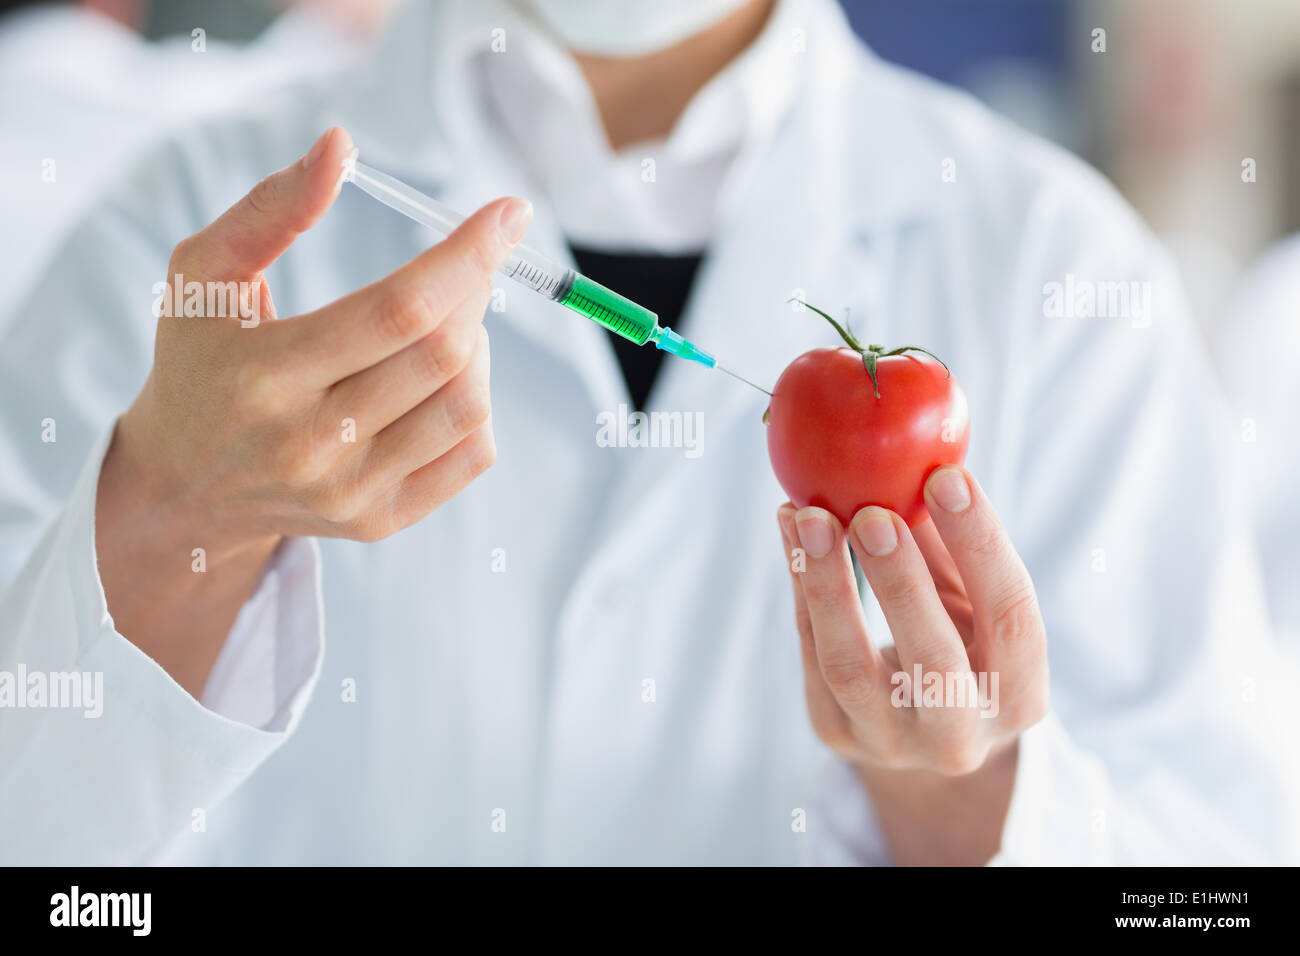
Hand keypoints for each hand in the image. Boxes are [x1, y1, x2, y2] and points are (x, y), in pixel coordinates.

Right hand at [96, 126, 532, 693]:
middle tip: (465, 267)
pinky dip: (476, 402)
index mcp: (267, 374)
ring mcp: (351, 490)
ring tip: (445, 324)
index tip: (510, 213)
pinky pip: (473, 454)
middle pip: (443, 353)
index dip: (467, 254)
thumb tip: (341, 146)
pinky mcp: (379, 520)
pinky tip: (441, 379)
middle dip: (474, 292)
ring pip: (468, 403)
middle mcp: (312, 443)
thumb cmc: (199, 363)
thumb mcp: (204, 276)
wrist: (184, 488)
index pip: (399, 308)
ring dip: (477, 346)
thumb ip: (271, 209)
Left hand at [776, 466, 1048, 863]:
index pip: (1012, 618)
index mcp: (1020, 697)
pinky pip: (811, 653)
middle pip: (934, 661)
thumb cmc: (956, 643)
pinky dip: (801, 586)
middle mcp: (961, 736)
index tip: (946, 478)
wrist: (918, 735)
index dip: (981, 545)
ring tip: (809, 517)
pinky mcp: (835, 733)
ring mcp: (892, 743)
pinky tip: (792, 531)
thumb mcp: (971, 607)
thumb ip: (950, 550)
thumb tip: (917, 467)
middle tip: (870, 513)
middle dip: (901, 581)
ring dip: (827, 584)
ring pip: (851, 667)